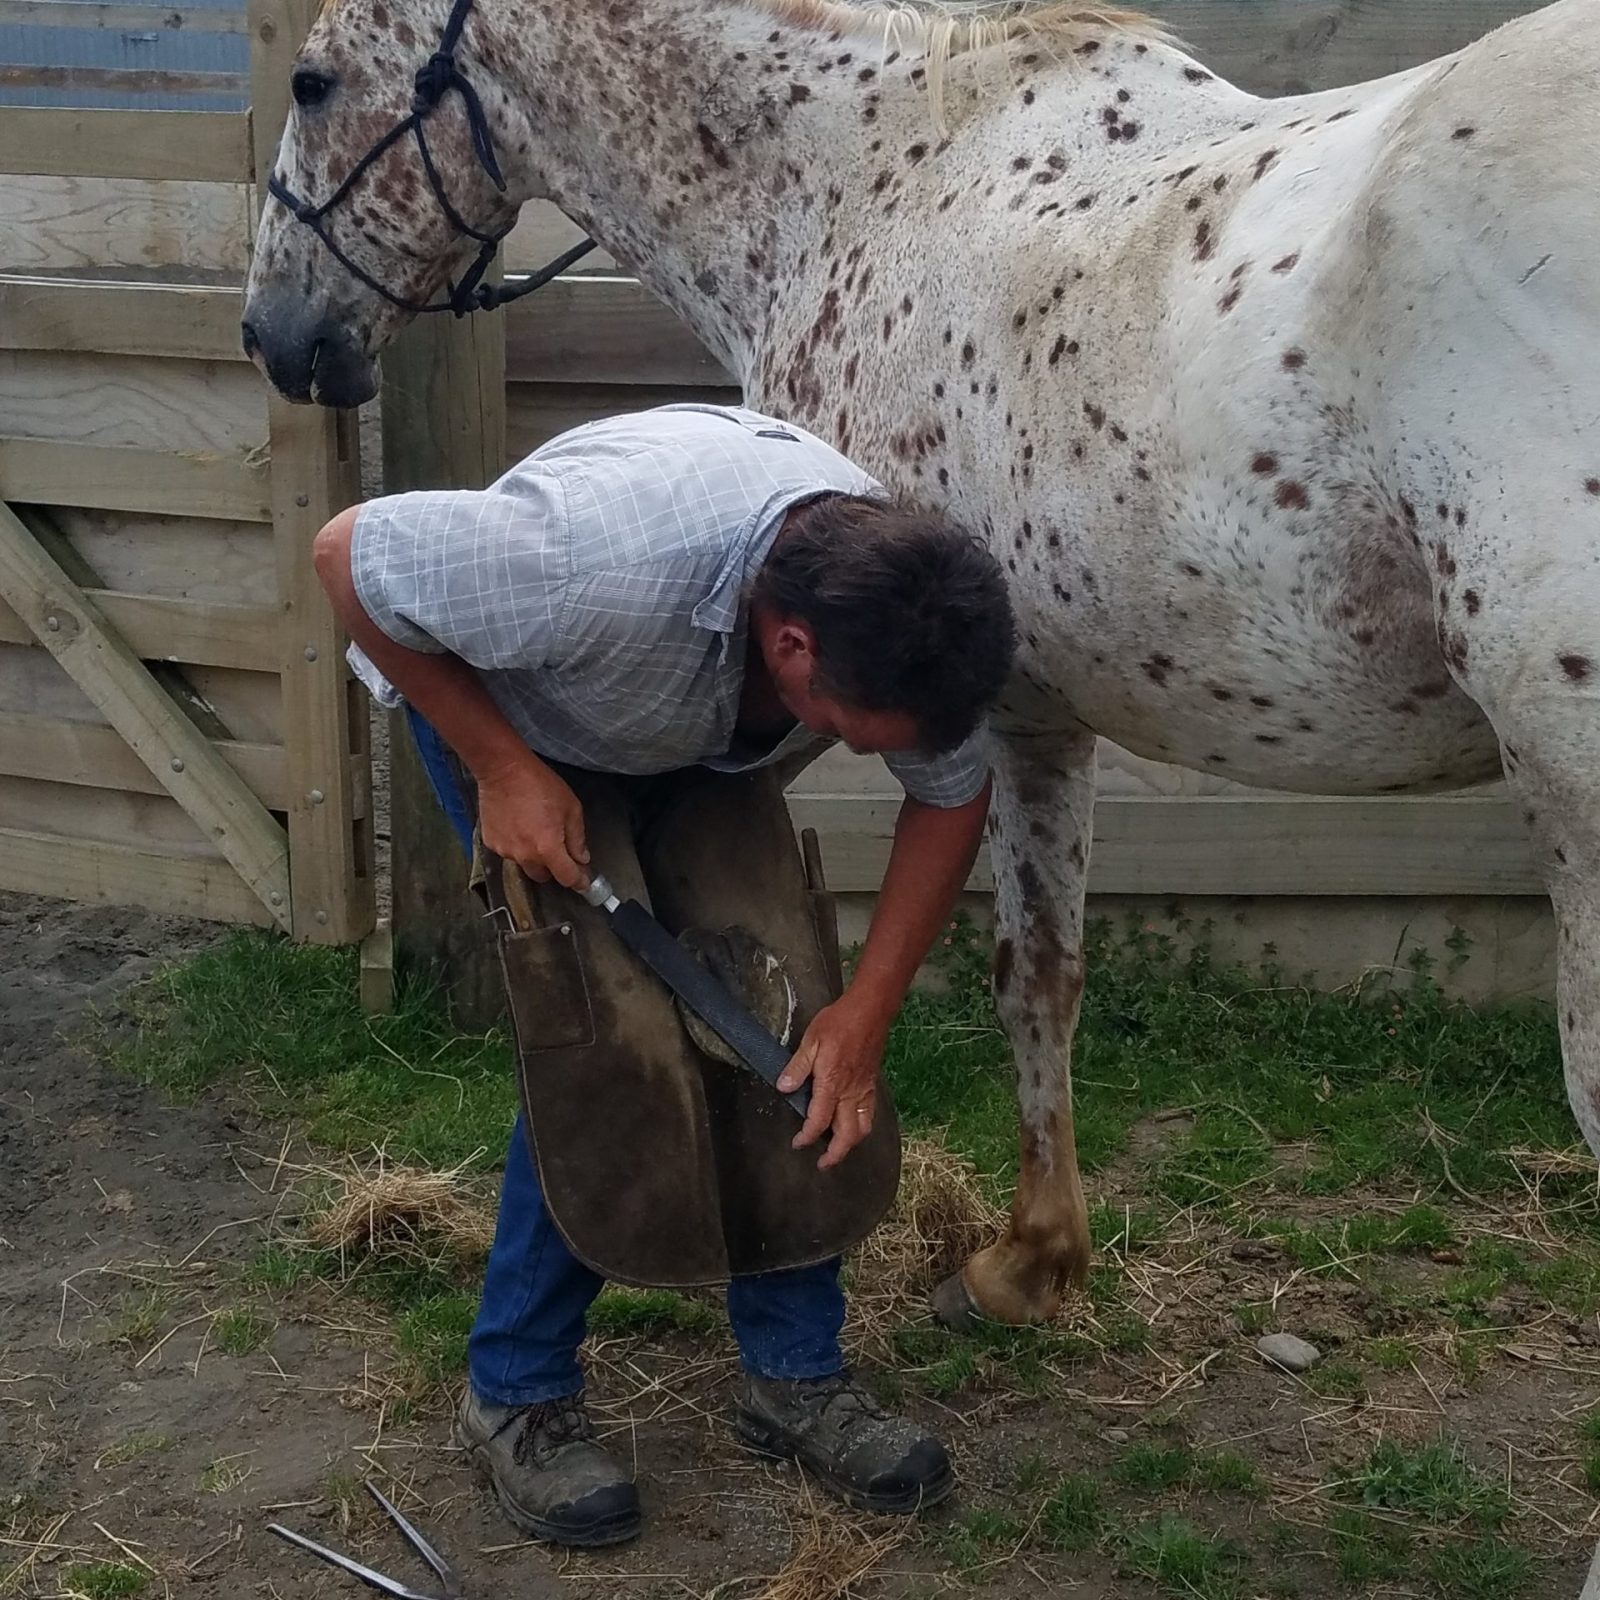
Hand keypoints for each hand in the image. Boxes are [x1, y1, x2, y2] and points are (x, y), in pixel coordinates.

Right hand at [476, 755, 589, 891]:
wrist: (503, 770)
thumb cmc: (539, 784)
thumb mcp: (571, 808)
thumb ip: (577, 838)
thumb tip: (581, 858)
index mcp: (547, 848)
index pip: (566, 878)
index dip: (578, 882)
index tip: (583, 883)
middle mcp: (525, 855)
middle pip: (543, 876)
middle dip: (553, 867)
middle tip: (557, 847)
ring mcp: (505, 851)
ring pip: (525, 864)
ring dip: (532, 854)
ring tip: (534, 828)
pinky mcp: (491, 843)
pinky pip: (509, 852)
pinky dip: (516, 844)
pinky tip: (518, 824)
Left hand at [778, 993, 891, 1170]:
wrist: (870, 1011)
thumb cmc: (838, 1023)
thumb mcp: (811, 1041)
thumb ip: (797, 1067)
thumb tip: (784, 1088)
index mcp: (832, 1083)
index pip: (819, 1120)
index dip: (807, 1136)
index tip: (798, 1143)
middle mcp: (851, 1092)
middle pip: (847, 1134)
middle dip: (836, 1154)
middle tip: (823, 1163)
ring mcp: (864, 1090)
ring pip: (863, 1128)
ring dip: (851, 1144)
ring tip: (838, 1149)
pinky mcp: (872, 1084)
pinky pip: (869, 1114)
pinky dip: (861, 1127)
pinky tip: (852, 1126)